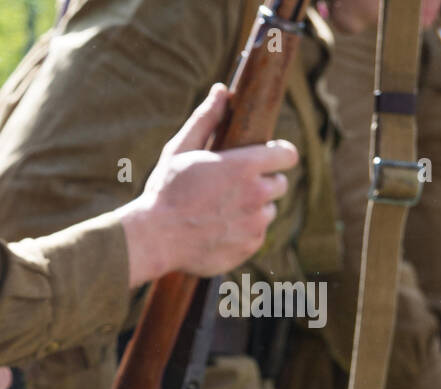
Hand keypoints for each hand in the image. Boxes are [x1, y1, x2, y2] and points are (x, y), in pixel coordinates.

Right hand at [119, 84, 298, 285]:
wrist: (153, 240)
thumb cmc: (164, 192)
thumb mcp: (180, 150)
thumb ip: (206, 119)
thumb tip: (222, 90)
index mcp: (245, 166)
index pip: (287, 154)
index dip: (278, 155)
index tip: (268, 159)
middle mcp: (257, 193)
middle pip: (280, 184)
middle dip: (262, 184)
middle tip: (233, 189)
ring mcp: (255, 223)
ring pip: (268, 211)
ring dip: (252, 210)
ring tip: (221, 212)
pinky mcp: (250, 246)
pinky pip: (256, 236)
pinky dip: (243, 233)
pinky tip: (218, 231)